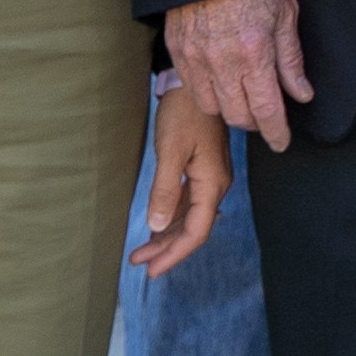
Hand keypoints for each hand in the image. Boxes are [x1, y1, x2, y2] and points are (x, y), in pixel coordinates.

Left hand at [130, 110, 227, 277]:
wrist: (192, 85)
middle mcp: (216, 185)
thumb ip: (165, 191)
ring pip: (190, 218)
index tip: (152, 269)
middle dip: (166, 248)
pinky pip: (189, 204)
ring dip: (167, 236)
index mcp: (212, 184)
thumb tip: (156, 226)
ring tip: (142, 250)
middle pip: (193, 228)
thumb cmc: (183, 114)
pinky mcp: (202, 170)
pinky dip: (171, 219)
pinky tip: (157, 226)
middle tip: (139, 262)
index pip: (196, 232)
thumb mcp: (170, 152)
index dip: (174, 254)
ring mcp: (210, 178)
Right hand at [163, 0, 312, 149]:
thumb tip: (301, 93)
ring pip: (213, 107)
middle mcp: (223, 62)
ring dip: (230, 108)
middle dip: (255, 122)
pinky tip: (220, 80)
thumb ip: (292, 60)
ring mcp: (196, 59)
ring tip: (242, 95)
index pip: (267, 110)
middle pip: (238, 116)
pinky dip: (208, 92)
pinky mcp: (178, 52)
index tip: (281, 141)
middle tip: (265, 113)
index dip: (277, 132)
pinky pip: (192, 88)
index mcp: (255, 53)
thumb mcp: (285, 15)